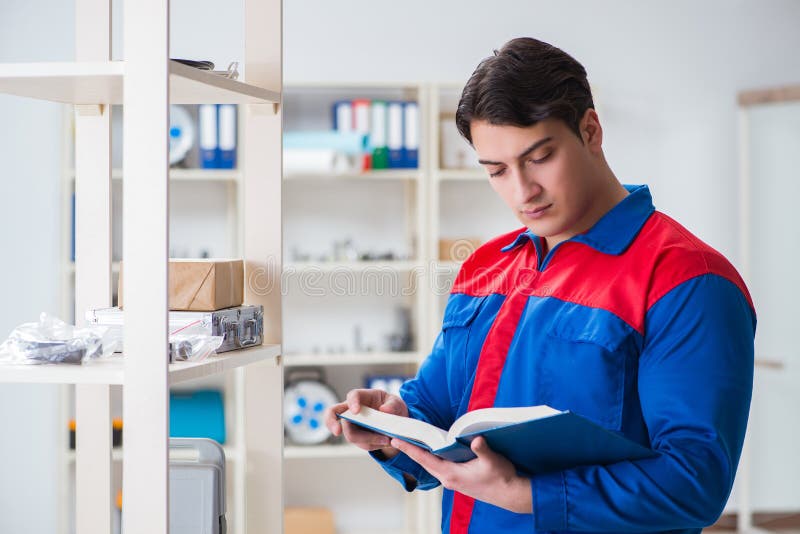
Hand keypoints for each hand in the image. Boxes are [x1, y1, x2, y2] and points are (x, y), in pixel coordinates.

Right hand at [325, 388, 408, 456]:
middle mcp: (352, 410)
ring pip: (350, 434)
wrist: (395, 422)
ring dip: (367, 440)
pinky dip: (373, 445)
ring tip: (386, 440)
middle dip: (332, 424)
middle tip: (336, 432)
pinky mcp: (357, 437)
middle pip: (334, 414)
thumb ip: (393, 405)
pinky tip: (385, 442)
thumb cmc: (392, 407)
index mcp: (363, 396)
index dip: (351, 403)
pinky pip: (361, 444)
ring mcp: (352, 424)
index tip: (355, 411)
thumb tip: (384, 410)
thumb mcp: (397, 403)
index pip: (352, 396)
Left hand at [390, 436, 532, 513]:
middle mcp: (448, 479)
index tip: (396, 440)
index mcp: (451, 474)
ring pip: (431, 464)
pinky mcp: (458, 479)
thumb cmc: (502, 478)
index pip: (424, 459)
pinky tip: (433, 449)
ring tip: (411, 440)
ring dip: (421, 453)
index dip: (410, 448)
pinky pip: (440, 466)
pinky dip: (432, 457)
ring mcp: (453, 480)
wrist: (511, 494)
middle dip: (411, 449)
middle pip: (424, 462)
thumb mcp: (492, 461)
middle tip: (398, 437)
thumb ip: (482, 450)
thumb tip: (476, 440)